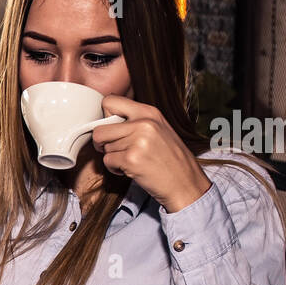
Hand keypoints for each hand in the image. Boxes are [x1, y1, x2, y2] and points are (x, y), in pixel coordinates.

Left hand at [93, 96, 210, 212]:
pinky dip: (114, 169)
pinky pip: (107, 161)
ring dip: (112, 157)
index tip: (111, 128)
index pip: (110, 101)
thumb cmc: (171, 160)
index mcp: (149, 112)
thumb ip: (135, 121)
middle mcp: (143, 123)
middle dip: (102, 143)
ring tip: (130, 161)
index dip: (104, 116)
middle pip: (100, 129)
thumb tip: (107, 120)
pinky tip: (130, 169)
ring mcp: (137, 140)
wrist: (185, 183)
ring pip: (103, 147)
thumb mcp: (158, 130)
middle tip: (114, 149)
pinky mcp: (131, 159)